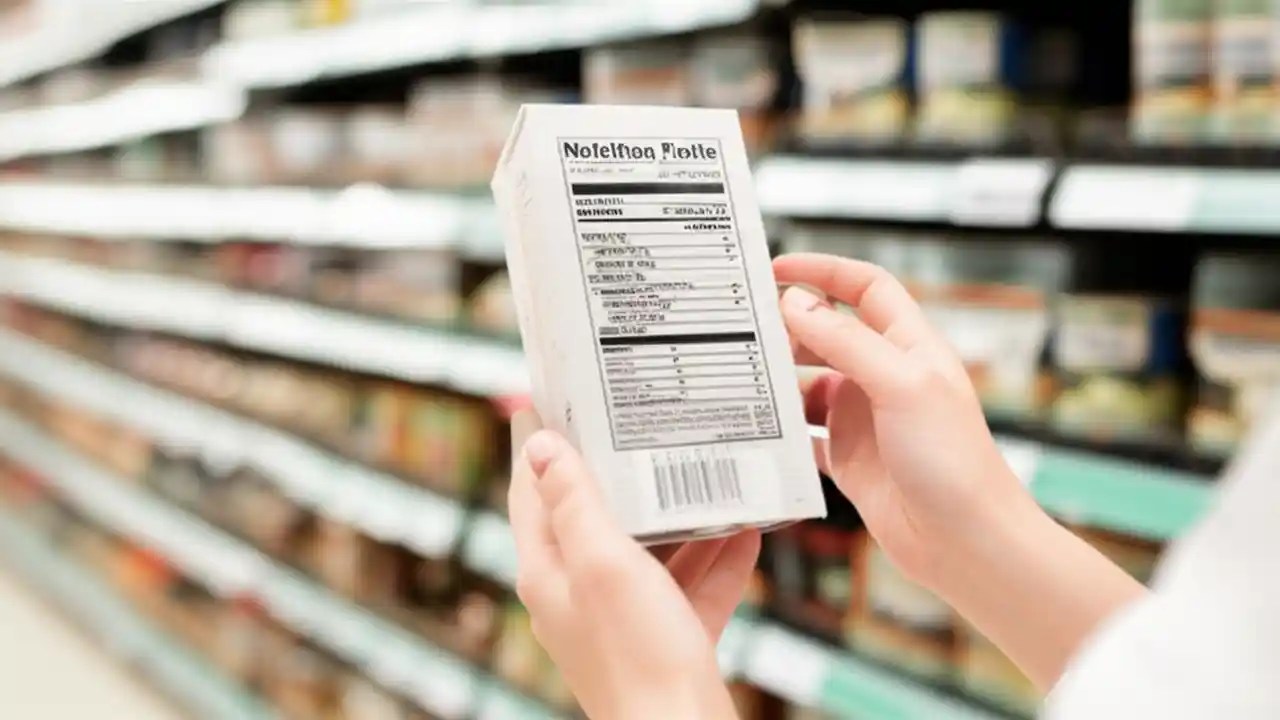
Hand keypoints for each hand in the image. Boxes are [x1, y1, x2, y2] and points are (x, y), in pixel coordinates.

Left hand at [507, 409, 753, 719]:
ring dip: (679, 513)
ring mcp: (622, 620)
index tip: (550, 397)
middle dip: (620, 471)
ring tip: (707, 468)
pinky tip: (747, 530)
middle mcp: (577, 594)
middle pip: (593, 517)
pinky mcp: (665, 641)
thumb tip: (541, 446)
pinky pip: (689, 588)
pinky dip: (715, 559)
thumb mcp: (602, 560)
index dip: (536, 445)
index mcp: (548, 572)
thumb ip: (573, 501)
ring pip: (649, 551)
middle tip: (641, 422)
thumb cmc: (639, 653)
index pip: (529, 493)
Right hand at [775, 253, 1037, 588]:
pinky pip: (803, 438)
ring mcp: (865, 420)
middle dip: (788, 328)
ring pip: (809, 386)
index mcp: (909, 347)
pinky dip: (778, 432)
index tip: (777, 270)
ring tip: (738, 380)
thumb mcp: (900, 385)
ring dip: (778, 382)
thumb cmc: (954, 462)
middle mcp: (885, 378)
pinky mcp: (850, 461)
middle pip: (828, 334)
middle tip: (742, 330)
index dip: (824, 271)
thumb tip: (795, 302)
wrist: (968, 544)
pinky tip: (752, 430)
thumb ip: (846, 342)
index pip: (865, 287)